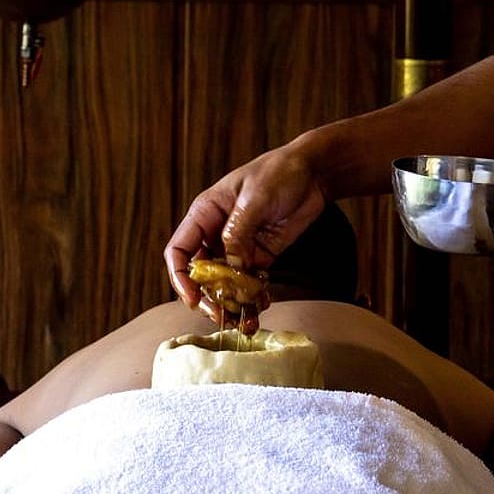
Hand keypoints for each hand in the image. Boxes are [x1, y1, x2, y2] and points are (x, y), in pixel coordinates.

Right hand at [164, 145, 327, 314]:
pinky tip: (260, 308)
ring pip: (224, 283)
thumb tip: (230, 266)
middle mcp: (217, 233)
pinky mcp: (260, 256)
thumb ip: (239, 232)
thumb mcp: (255, 199)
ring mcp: (238, 247)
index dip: (181, 277)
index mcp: (205, 214)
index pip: (179, 251)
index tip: (193, 297)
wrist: (313, 172)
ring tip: (243, 321)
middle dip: (208, 297)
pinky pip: (249, 283)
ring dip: (231, 303)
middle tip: (222, 316)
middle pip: (200, 274)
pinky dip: (252, 298)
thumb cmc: (278, 173)